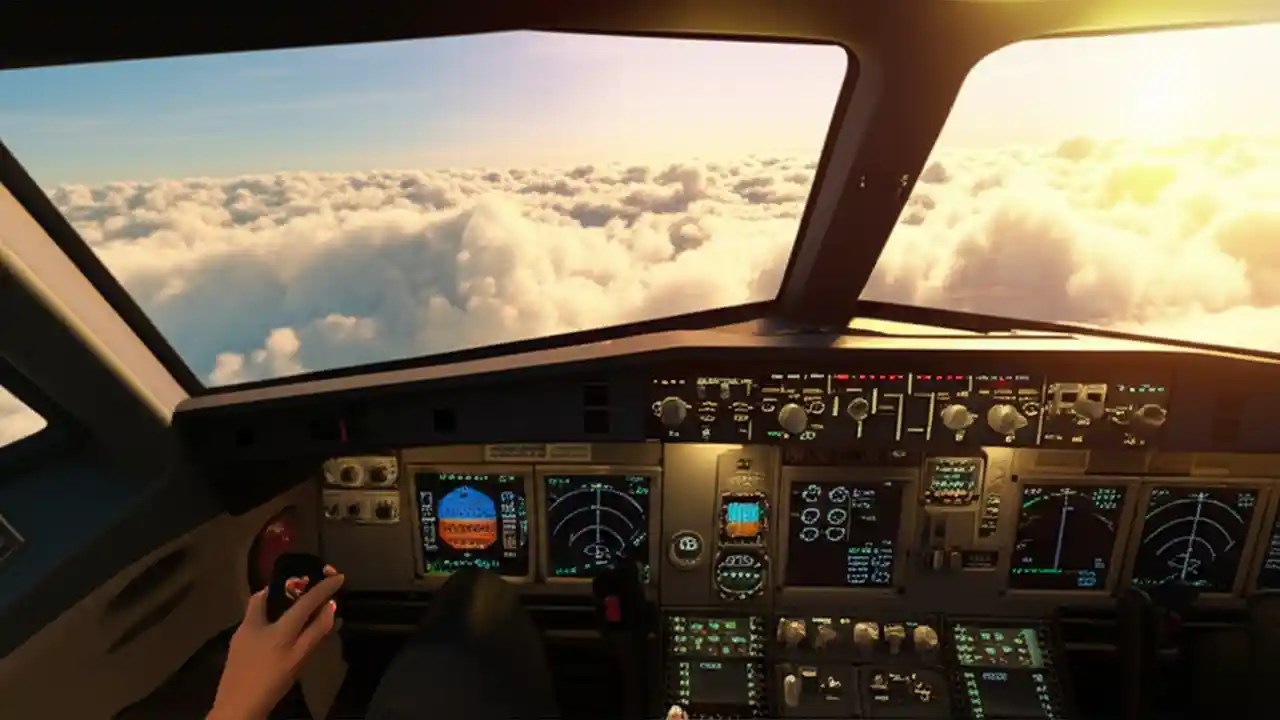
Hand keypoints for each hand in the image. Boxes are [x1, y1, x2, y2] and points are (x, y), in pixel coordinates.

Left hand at [208, 566, 344, 719]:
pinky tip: (274, 631)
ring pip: (258, 606)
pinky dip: (267, 616)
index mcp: (278, 628)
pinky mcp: (235, 643)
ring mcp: (242, 632)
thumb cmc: (272, 683)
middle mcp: (256, 622)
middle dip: (287, 586)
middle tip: (302, 587)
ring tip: (289, 608)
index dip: (323, 587)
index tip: (337, 576)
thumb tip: (330, 607)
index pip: (305, 601)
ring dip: (274, 600)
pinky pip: (253, 619)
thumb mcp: (300, 660)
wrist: (237, 708)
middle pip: (269, 593)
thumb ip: (316, 632)